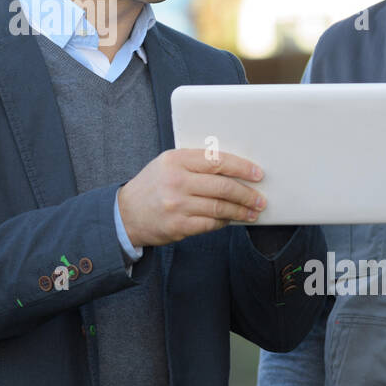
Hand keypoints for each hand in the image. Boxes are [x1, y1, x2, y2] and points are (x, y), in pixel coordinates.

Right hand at [116, 148, 265, 248]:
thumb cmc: (153, 186)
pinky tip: (231, 220)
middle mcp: (176, 181)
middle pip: (223, 186)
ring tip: (252, 212)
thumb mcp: (168, 164)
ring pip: (220, 208)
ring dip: (241, 211)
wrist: (125, 214)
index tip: (257, 174)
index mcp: (175, 160)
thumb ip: (196, 163)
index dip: (242, 167)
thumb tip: (235, 171)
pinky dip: (224, 222)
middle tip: (260, 199)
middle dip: (247, 194)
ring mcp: (177, 205)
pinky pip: (211, 224)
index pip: (217, 161)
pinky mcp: (178, 226)